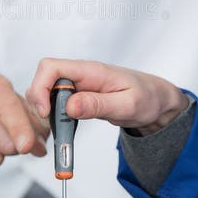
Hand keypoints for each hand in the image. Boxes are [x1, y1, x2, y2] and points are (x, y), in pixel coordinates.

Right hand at [27, 57, 188, 132]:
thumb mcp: (128, 105)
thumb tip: (70, 106)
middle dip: (40, 103)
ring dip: (47, 112)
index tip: (46, 112)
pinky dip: (55, 118)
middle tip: (53, 126)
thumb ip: (99, 105)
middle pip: (43, 80)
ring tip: (61, 131)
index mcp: (90, 70)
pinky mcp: (78, 97)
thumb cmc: (147, 98)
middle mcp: (80, 75)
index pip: (51, 67)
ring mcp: (78, 86)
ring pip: (46, 92)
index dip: (40, 88)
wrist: (157, 101)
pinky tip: (65, 130)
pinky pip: (56, 104)